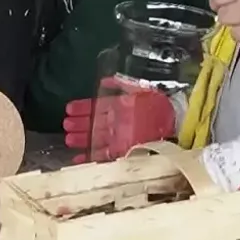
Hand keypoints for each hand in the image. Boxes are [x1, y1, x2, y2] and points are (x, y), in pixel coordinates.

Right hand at [63, 77, 178, 162]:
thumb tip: (103, 81)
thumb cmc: (157, 104)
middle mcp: (118, 122)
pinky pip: (104, 155)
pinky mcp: (124, 151)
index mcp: (120, 107)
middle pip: (94, 124)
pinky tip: (78, 158)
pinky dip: (91, 157)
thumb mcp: (137, 90)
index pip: (97, 107)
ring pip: (96, 138)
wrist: (174, 122)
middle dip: (80, 124)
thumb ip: (120, 85)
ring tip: (68, 139)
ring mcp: (121, 137)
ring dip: (82, 139)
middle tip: (65, 125)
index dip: (83, 108)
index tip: (68, 109)